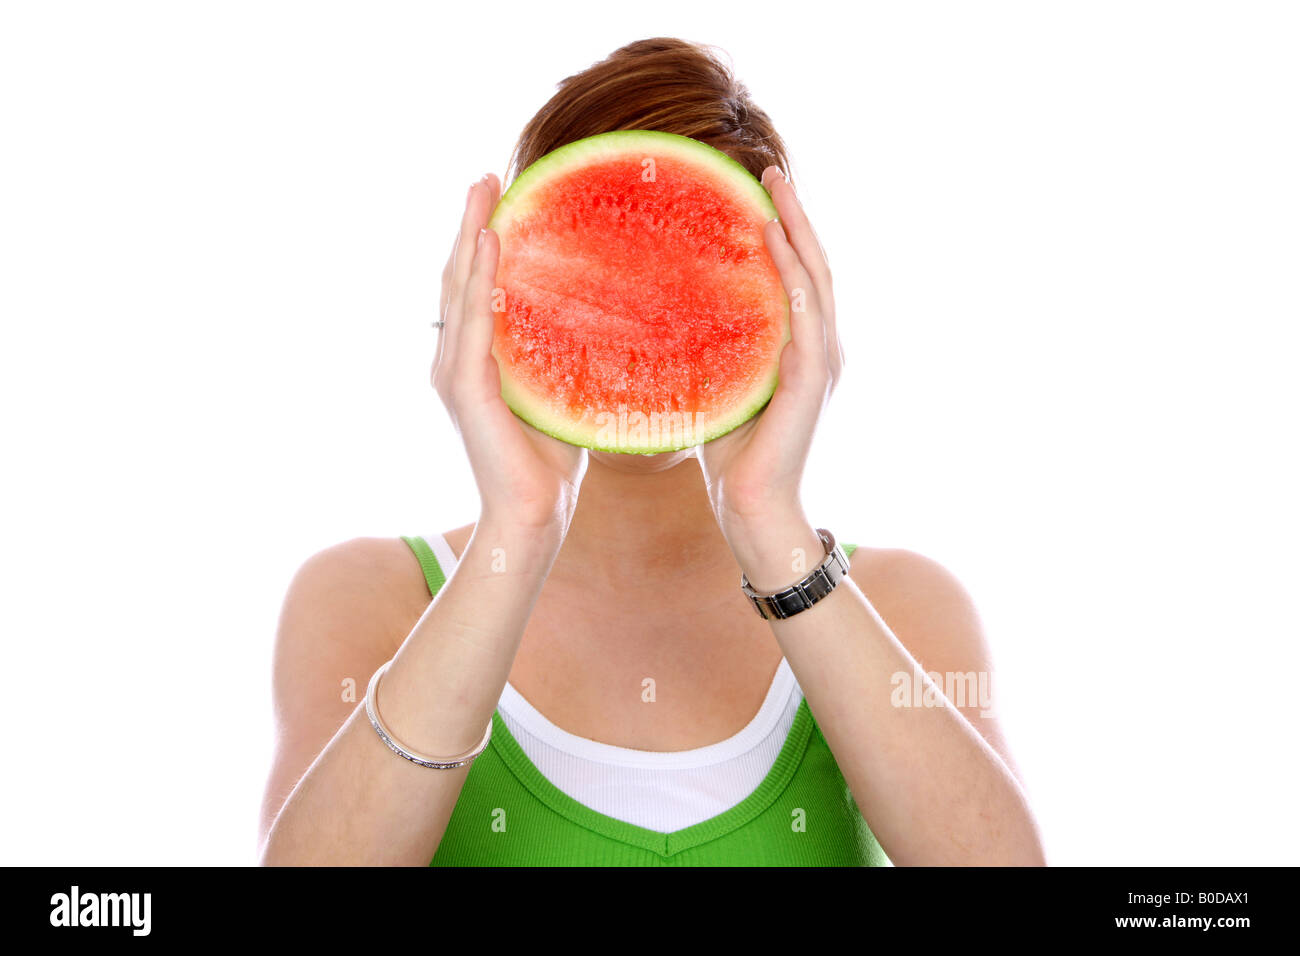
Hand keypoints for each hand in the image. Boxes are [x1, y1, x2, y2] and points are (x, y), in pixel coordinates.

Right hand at [433, 174, 587, 531]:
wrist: (534, 515)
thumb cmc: (551, 461)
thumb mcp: (560, 392)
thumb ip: (565, 356)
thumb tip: (605, 321)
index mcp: (473, 362)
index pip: (473, 290)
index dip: (479, 243)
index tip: (497, 200)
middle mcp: (454, 361)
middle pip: (457, 278)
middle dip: (468, 223)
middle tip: (485, 176)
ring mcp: (454, 373)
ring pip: (459, 288)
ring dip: (469, 235)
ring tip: (483, 190)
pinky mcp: (467, 387)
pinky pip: (473, 320)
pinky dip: (479, 278)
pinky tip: (489, 242)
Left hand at [696, 167, 843, 584]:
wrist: (752, 509)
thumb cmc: (731, 454)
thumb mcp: (720, 387)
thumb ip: (713, 350)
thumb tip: (668, 315)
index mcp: (801, 349)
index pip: (798, 277)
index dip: (786, 230)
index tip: (761, 188)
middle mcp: (820, 349)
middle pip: (815, 267)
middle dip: (796, 215)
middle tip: (771, 170)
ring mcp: (821, 365)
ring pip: (816, 283)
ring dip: (798, 234)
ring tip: (776, 192)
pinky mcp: (810, 384)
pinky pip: (805, 320)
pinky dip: (793, 279)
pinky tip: (776, 249)